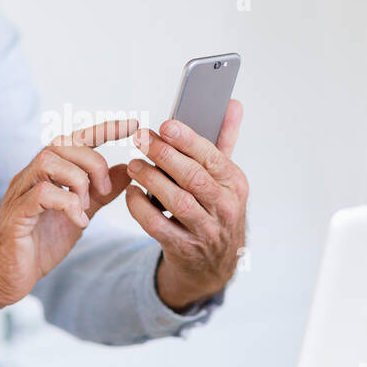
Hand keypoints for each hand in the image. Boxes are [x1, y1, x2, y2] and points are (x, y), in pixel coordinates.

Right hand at [0, 118, 137, 310]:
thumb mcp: (80, 213)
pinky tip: (79, 221)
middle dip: (92, 161)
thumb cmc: (39, 244)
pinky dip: (67, 203)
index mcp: (47, 174)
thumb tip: (128, 170)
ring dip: (77, 180)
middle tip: (104, 190)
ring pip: (48, 161)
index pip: (75, 139)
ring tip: (86, 206)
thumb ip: (101, 192)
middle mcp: (30, 176)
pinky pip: (41, 194)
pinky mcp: (16, 215)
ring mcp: (20, 193)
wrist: (5, 277)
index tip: (133, 124)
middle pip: (60, 143)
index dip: (104, 129)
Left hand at [125, 99, 247, 310]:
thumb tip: (232, 103)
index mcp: (235, 184)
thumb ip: (225, 140)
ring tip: (133, 164)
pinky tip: (130, 192)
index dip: (188, 140)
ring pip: (177, 201)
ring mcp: (205, 230)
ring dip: (151, 180)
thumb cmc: (216, 209)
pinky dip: (141, 209)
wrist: (214, 263)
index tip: (165, 124)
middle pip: (193, 177)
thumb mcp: (226, 178)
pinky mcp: (184, 248)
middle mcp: (224, 207)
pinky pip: (158, 226)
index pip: (212, 157)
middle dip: (164, 155)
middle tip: (141, 138)